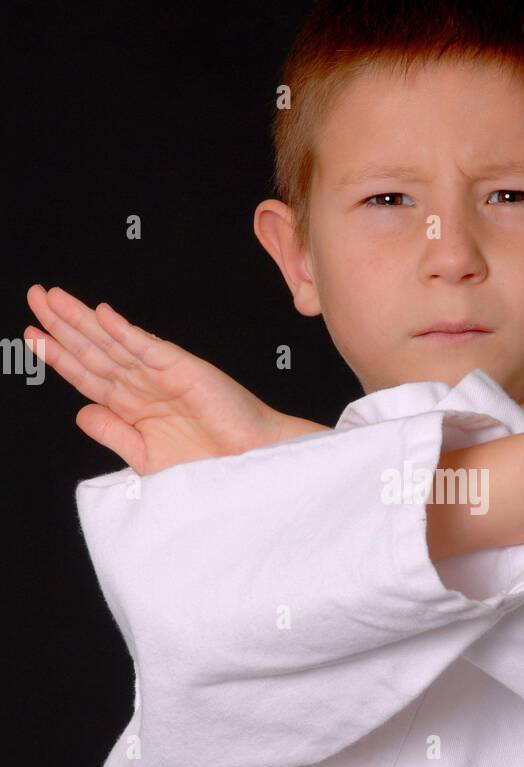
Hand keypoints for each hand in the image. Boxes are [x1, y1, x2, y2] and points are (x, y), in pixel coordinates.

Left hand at [23, 285, 329, 474]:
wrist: (249, 468)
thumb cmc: (207, 466)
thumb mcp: (145, 457)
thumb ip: (113, 433)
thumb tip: (80, 413)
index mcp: (132, 404)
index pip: (86, 374)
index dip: (57, 355)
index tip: (32, 337)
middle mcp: (143, 384)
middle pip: (93, 349)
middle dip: (62, 324)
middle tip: (35, 297)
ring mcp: (162, 375)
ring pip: (113, 343)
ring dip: (82, 320)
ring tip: (53, 299)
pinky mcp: (185, 371)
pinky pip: (149, 349)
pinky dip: (126, 332)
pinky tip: (102, 316)